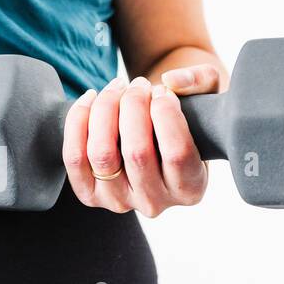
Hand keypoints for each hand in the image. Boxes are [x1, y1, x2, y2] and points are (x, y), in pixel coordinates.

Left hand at [62, 64, 221, 215]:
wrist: (154, 135)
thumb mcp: (209, 96)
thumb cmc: (186, 116)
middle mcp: (155, 203)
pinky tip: (91, 98)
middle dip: (135, 105)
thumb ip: (203, 81)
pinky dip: (78, 121)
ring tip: (118, 87)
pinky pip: (74, 158)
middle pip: (137, 152)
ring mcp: (119, 202)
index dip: (167, 115)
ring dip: (106, 109)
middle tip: (140, 84)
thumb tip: (172, 81)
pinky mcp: (90, 194)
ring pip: (102, 154)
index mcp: (190, 188)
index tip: (163, 92)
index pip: (177, 154)